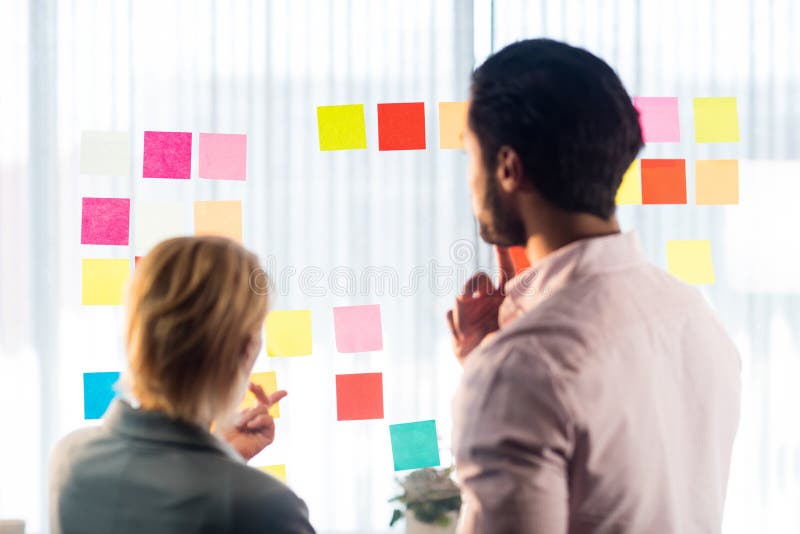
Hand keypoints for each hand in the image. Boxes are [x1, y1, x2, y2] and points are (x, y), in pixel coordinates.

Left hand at [220, 383, 287, 461]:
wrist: (225, 448)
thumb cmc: (223, 432)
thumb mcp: (231, 411)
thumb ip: (241, 399)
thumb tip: (250, 384)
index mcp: (247, 415)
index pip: (258, 401)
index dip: (259, 391)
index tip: (251, 383)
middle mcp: (257, 420)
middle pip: (267, 402)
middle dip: (265, 393)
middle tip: (259, 387)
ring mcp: (263, 428)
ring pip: (263, 409)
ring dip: (250, 414)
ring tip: (240, 424)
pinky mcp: (268, 436)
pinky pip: (268, 420)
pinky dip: (259, 420)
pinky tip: (250, 426)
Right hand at [446, 246, 516, 364]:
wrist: (495, 369)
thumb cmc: (512, 345)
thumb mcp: (520, 325)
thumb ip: (518, 310)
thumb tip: (516, 292)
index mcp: (506, 298)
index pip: (506, 271)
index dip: (502, 255)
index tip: (499, 243)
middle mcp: (488, 302)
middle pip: (479, 279)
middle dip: (475, 282)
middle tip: (477, 292)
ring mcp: (472, 312)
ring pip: (462, 295)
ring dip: (464, 300)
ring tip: (467, 312)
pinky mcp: (458, 325)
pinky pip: (452, 315)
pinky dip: (455, 321)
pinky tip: (462, 333)